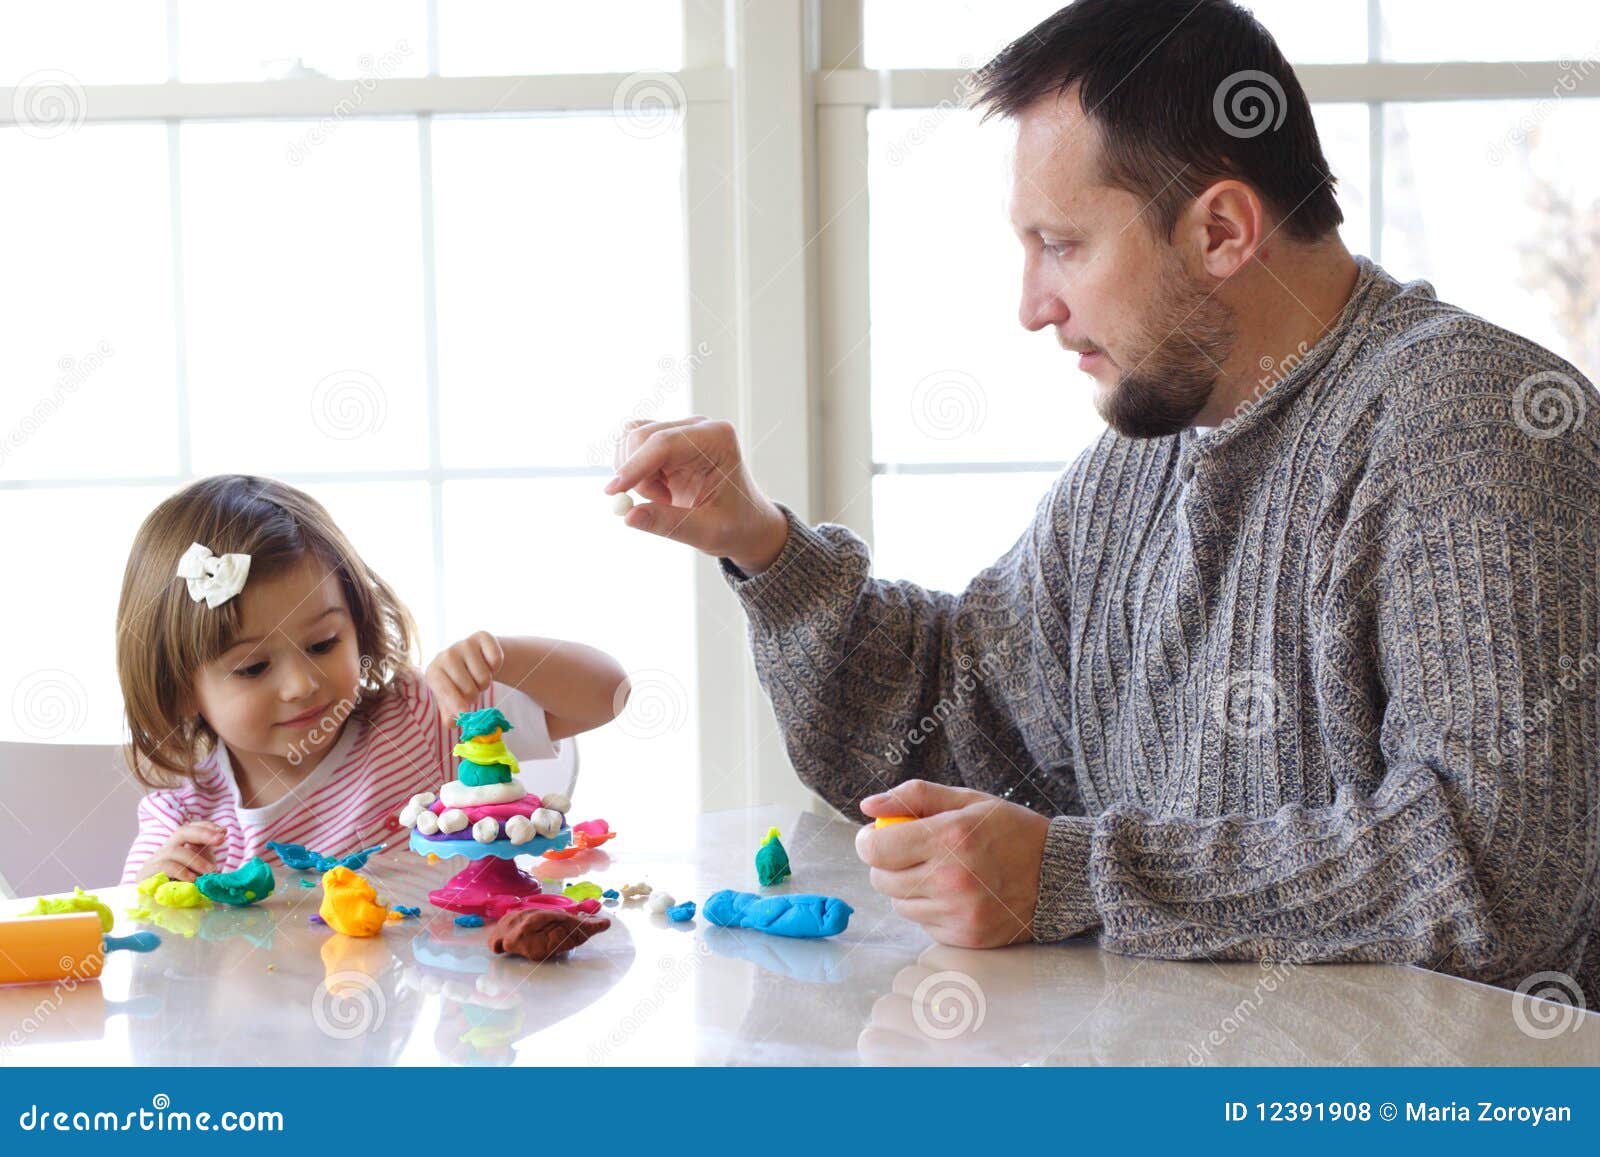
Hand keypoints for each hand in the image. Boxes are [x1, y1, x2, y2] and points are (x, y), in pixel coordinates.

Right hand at [140, 822, 226, 881]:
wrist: (152, 905)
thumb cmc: (178, 889)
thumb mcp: (197, 872)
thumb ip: (206, 860)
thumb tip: (221, 842)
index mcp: (178, 847)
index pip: (190, 829)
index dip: (206, 827)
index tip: (223, 832)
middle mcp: (165, 850)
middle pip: (181, 832)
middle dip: (203, 833)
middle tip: (220, 839)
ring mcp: (154, 861)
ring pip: (174, 851)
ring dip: (196, 860)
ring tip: (210, 871)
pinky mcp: (146, 875)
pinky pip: (164, 867)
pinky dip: (181, 871)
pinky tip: (193, 880)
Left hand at [426, 630, 504, 722]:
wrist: (478, 656)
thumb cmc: (460, 681)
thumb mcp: (452, 697)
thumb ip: (449, 714)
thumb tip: (452, 723)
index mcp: (434, 672)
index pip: (444, 691)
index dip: (455, 703)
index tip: (464, 713)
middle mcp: (446, 655)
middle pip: (468, 689)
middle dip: (474, 694)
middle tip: (472, 688)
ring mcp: (464, 644)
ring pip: (484, 678)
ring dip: (485, 682)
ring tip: (478, 675)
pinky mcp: (482, 636)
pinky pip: (495, 660)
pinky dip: (496, 667)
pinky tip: (487, 663)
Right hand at [604, 416, 789, 574]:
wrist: (746, 522)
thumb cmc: (735, 526)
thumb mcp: (707, 532)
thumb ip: (668, 524)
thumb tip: (628, 515)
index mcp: (717, 439)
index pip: (664, 443)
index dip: (634, 466)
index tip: (612, 492)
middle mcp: (699, 426)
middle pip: (641, 436)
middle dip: (637, 476)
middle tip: (661, 504)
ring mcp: (682, 429)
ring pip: (632, 439)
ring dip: (635, 473)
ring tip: (664, 498)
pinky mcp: (667, 438)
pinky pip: (632, 445)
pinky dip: (634, 470)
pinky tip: (657, 487)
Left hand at [855, 780, 1049, 947]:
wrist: (1060, 875)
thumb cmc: (1011, 831)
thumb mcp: (967, 801)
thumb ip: (914, 797)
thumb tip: (867, 805)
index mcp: (950, 838)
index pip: (876, 850)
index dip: (869, 841)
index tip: (877, 836)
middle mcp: (951, 880)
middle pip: (882, 880)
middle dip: (888, 863)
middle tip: (912, 852)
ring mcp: (959, 913)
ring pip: (900, 904)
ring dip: (908, 888)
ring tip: (939, 872)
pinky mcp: (965, 937)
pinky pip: (923, 924)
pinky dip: (930, 909)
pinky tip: (955, 894)